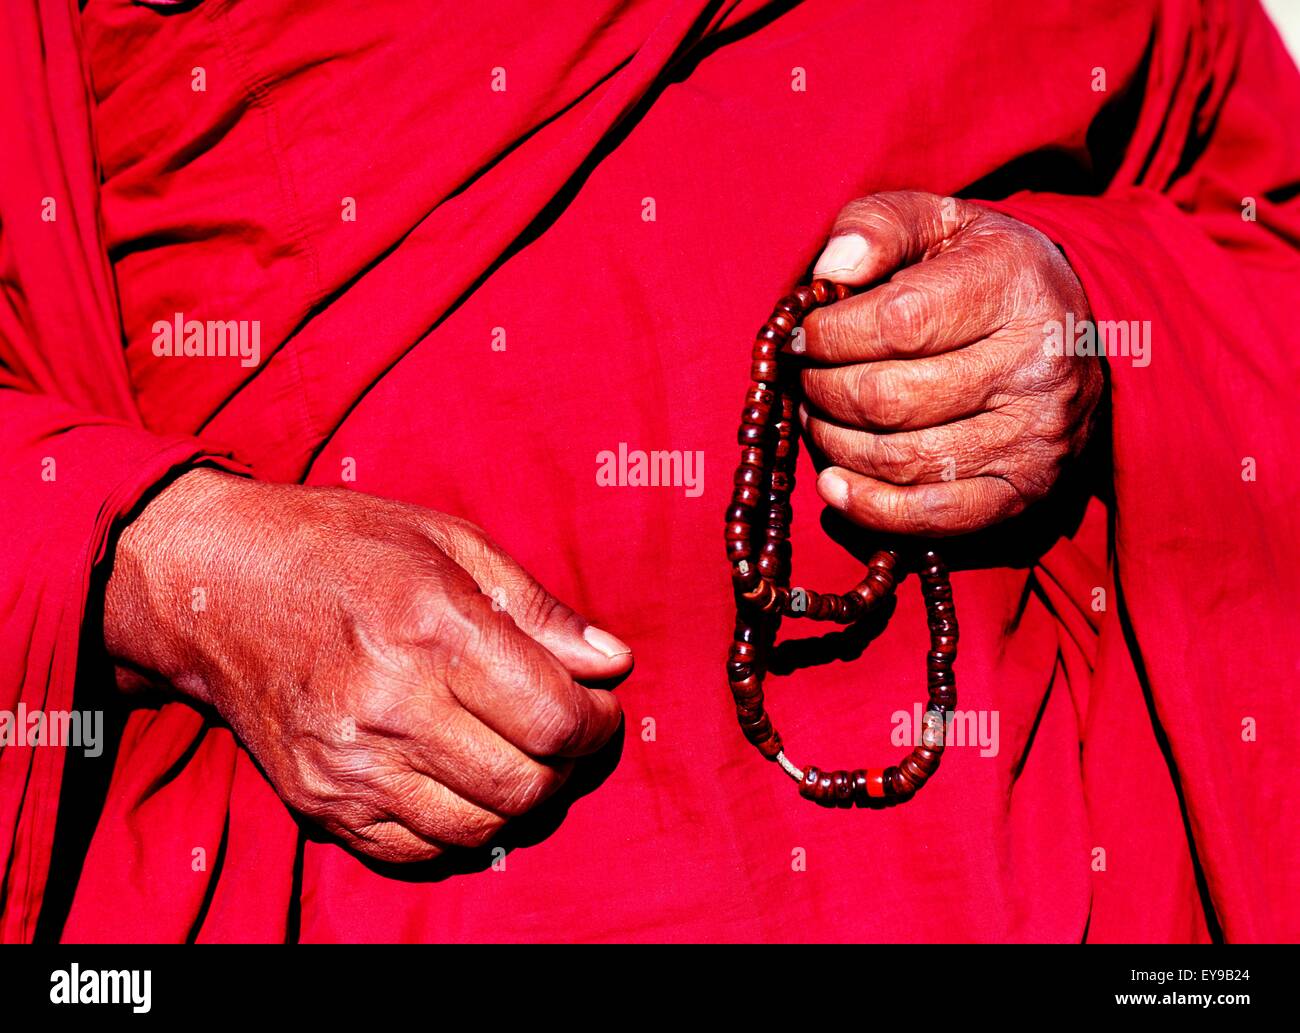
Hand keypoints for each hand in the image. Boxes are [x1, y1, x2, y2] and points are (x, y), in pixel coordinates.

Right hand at [104, 469, 631, 861]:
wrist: (214, 585)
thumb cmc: (344, 548)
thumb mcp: (450, 543)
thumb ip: (538, 609)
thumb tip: (612, 663)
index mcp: (434, 627)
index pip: (553, 719)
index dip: (597, 724)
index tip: (597, 707)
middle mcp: (390, 704)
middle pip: (524, 785)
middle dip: (566, 766)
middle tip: (563, 733)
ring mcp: (349, 763)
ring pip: (478, 828)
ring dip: (516, 800)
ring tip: (514, 754)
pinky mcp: (318, 801)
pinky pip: (416, 851)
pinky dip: (456, 827)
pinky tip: (458, 779)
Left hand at [797, 190, 1103, 534]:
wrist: (1067, 328)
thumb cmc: (980, 270)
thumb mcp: (937, 220)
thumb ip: (876, 226)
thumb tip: (829, 272)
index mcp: (1013, 285)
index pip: (896, 323)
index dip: (828, 335)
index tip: (801, 336)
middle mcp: (1035, 365)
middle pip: (889, 399)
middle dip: (823, 390)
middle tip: (805, 377)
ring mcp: (1035, 436)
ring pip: (900, 459)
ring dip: (835, 442)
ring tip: (818, 415)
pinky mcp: (1025, 490)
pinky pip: (931, 516)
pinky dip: (869, 506)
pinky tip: (832, 483)